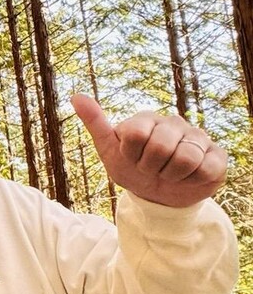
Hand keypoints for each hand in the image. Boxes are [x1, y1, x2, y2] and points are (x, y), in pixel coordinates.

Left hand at [71, 93, 227, 207]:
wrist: (158, 197)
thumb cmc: (132, 170)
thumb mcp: (109, 152)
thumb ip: (95, 123)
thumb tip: (76, 96)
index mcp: (146, 119)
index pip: (135, 134)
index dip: (132, 155)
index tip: (132, 160)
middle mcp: (173, 123)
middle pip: (161, 147)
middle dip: (151, 168)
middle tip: (151, 169)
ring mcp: (197, 137)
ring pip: (185, 158)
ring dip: (172, 176)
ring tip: (169, 174)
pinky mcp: (216, 155)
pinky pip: (205, 168)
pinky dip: (192, 181)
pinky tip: (188, 177)